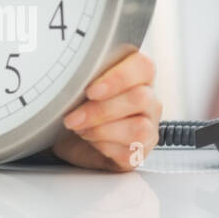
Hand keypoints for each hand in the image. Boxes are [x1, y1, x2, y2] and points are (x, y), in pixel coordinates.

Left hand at [50, 49, 160, 171]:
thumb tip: (70, 74)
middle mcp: (148, 99)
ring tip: (79, 128)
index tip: (91, 91)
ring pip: (139, 128)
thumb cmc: (78, 104)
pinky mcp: (141, 151)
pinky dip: (104, 146)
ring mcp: (149, 126)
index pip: (142, 67)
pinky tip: (90, 140)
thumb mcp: (80, 84)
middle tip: (73, 117)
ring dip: (101, 130)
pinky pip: (130, 150)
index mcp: (137, 74)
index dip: (118, 78)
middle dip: (100, 110)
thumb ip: (85, 74)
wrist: (69, 136)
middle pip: (139, 99)